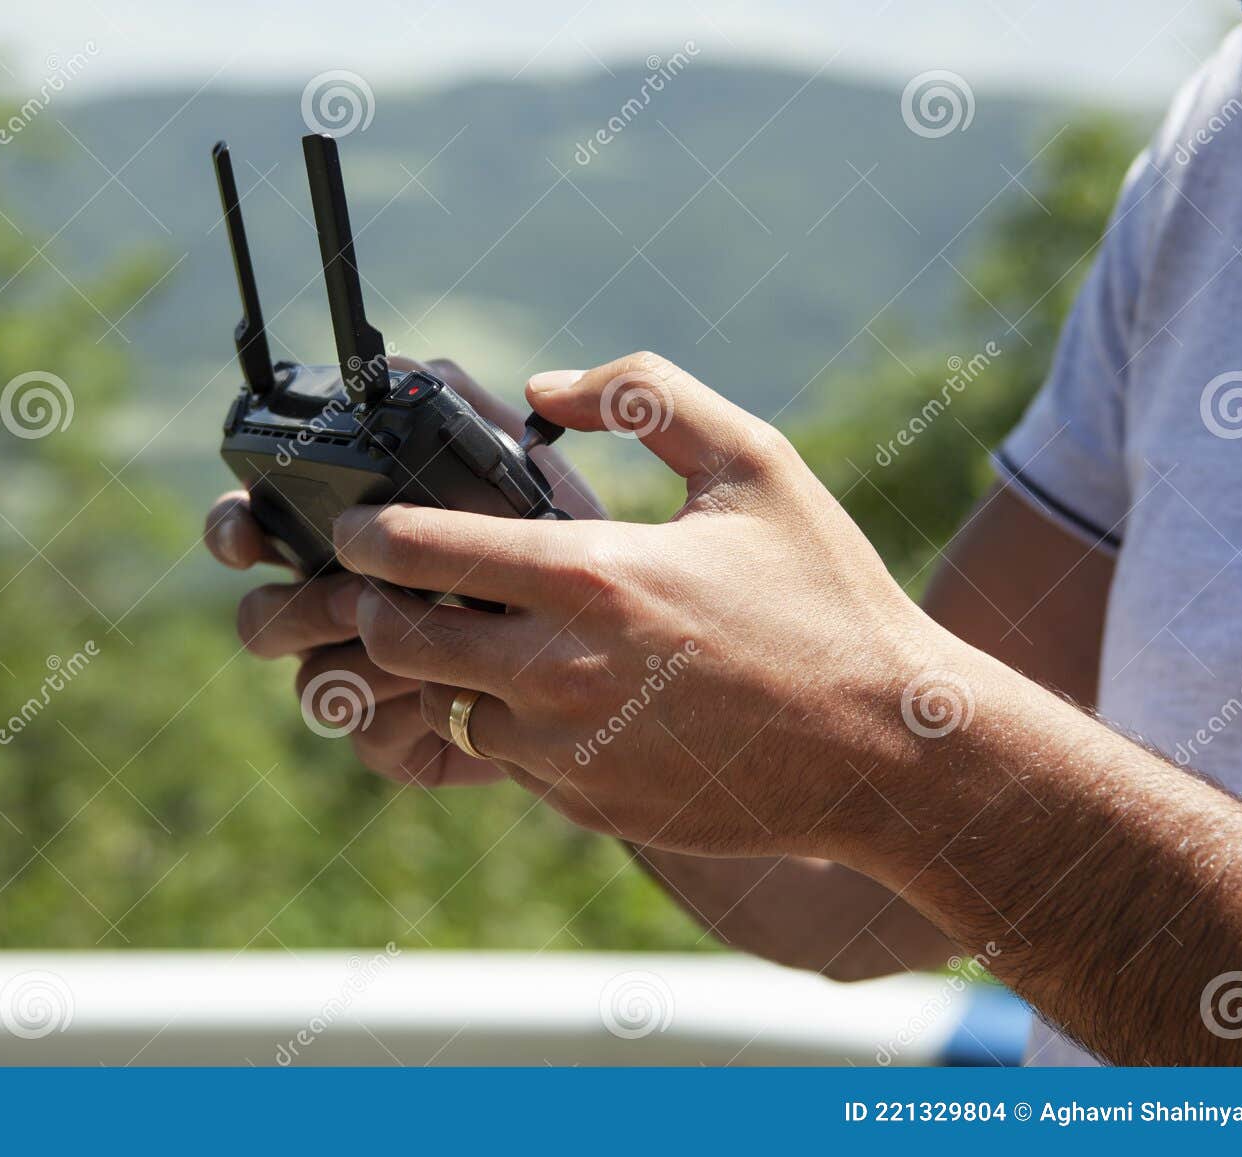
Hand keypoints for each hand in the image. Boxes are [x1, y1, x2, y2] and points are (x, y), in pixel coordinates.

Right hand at [205, 356, 604, 787]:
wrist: (636, 649)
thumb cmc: (570, 547)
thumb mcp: (524, 472)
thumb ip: (466, 413)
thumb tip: (403, 367)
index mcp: (351, 544)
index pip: (258, 529)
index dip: (235, 528)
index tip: (250, 530)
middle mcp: (342, 612)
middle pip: (261, 617)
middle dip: (291, 608)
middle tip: (349, 598)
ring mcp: (365, 682)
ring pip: (310, 681)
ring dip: (361, 658)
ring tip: (430, 639)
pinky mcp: (400, 742)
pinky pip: (368, 736)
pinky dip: (407, 713)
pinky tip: (456, 694)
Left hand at [334, 352, 946, 858]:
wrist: (889, 750)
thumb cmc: (825, 598)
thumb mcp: (757, 464)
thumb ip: (648, 396)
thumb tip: (545, 387)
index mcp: (590, 578)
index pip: (417, 554)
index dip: (363, 535)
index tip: (353, 529)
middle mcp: (560, 673)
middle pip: (396, 643)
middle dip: (378, 609)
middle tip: (397, 588)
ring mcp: (568, 754)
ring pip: (447, 708)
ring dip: (449, 674)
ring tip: (498, 640)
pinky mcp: (586, 806)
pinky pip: (509, 763)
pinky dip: (515, 727)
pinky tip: (575, 699)